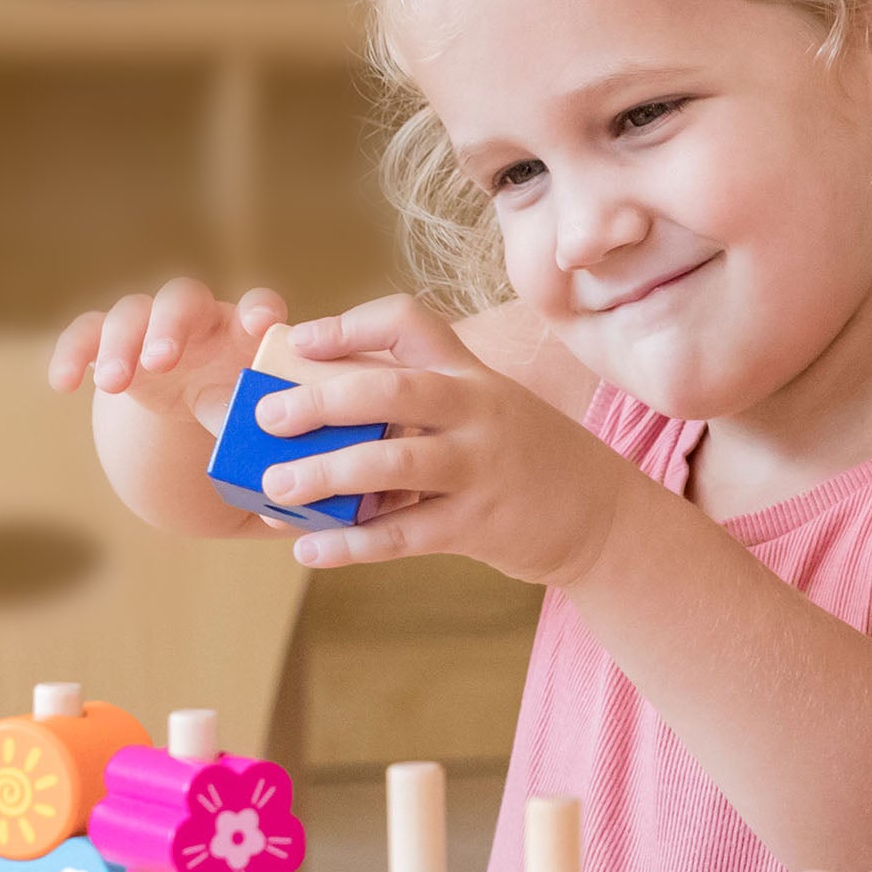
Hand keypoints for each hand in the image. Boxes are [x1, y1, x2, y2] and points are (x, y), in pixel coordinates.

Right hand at [48, 279, 285, 432]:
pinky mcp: (112, 342)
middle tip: (161, 361)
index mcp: (242, 333)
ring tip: (113, 385)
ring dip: (119, 344)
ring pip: (131, 313)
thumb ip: (262, 443)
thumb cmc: (233, 411)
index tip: (260, 325)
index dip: (260, 310)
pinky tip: (63, 383)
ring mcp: (151, 326)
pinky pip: (86, 332)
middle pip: (182, 298)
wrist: (191, 406)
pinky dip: (72, 352)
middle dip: (170, 326)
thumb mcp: (248, 425)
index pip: (258, 306)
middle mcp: (198, 319)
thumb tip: (277, 492)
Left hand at [249, 294, 634, 584]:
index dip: (349, 326)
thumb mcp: (489, 409)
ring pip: (392, 463)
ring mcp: (480, 467)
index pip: (409, 322)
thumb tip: (324, 416)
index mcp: (471, 374)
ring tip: (276, 487)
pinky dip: (352, 544)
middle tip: (268, 417)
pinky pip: (405, 534)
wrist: (603, 515)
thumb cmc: (525, 457)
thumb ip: (423, 405)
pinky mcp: (479, 525)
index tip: (302, 343)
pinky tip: (309, 550)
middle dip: (322, 401)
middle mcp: (477, 410)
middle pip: (392, 391)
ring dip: (326, 474)